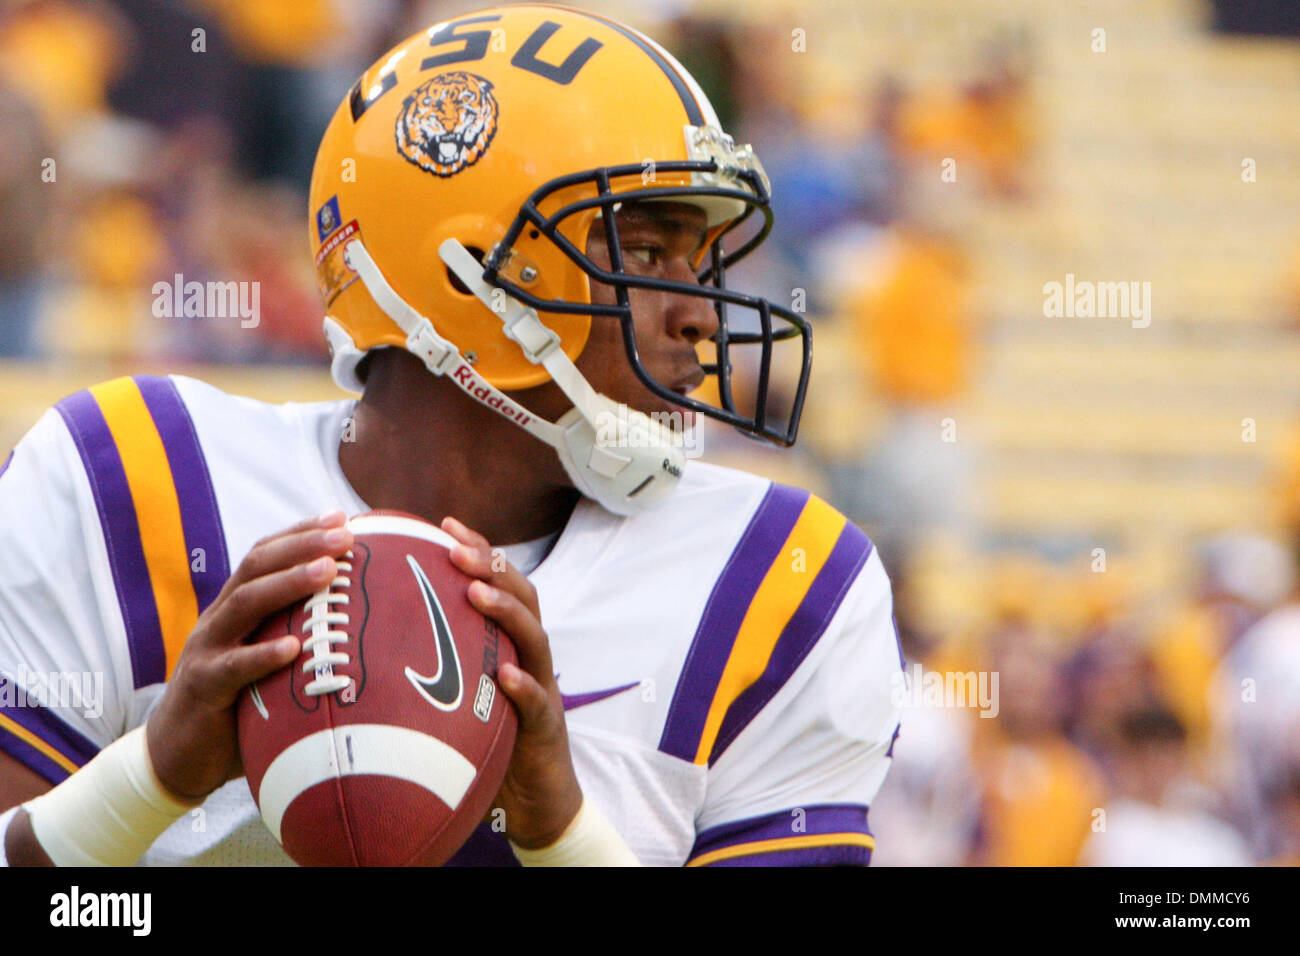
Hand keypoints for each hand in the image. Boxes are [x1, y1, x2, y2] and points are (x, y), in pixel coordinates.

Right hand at [146, 512, 354, 801]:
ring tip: (327, 571)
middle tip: (345, 535)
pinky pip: (232, 668)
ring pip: (244, 604)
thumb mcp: (268, 663)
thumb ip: (298, 637)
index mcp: (236, 607)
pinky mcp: (202, 688)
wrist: (177, 756)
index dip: (300, 533)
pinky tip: (293, 648)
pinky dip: (262, 656)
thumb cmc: (237, 705)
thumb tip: (362, 624)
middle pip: (257, 566)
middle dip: (302, 545)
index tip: (342, 518)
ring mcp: (207, 650)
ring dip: (287, 584)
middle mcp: (219, 619)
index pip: (265, 555)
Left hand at [441, 516, 582, 848]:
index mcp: (508, 644)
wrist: (533, 802)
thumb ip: (425, 669)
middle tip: (456, 549)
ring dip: (506, 611)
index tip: (444, 523)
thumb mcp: (454, 698)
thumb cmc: (486, 746)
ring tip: (475, 593)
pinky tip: (506, 675)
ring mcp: (542, 689)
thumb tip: (360, 647)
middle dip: (492, 566)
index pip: (500, 585)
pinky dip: (525, 686)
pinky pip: (539, 702)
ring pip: (534, 639)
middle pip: (523, 597)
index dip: (478, 550)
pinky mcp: (546, 729)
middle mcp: (529, 658)